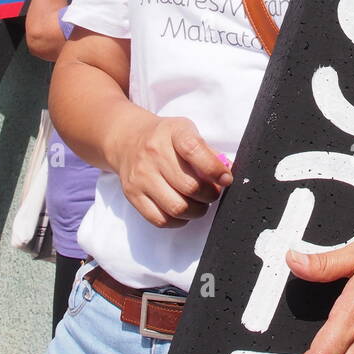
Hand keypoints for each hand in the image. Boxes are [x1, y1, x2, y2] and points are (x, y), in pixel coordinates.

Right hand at [111, 113, 231, 228]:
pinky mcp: (132, 194)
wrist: (127, 140)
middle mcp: (154, 153)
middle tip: (213, 193)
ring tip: (200, 204)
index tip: (226, 179)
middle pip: (190, 186)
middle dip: (210, 195)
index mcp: (173, 133)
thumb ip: (207, 152)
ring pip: (177, 207)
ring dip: (196, 211)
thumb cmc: (164, 138)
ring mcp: (141, 176)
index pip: (195, 151)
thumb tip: (225, 175)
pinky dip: (178, 221)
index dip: (215, 169)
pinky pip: (160, 219)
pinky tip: (183, 211)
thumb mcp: (186, 132)